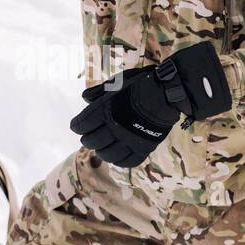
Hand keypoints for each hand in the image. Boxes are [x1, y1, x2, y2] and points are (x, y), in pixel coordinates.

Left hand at [69, 40, 232, 167]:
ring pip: (106, 154)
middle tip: (89, 137)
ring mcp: (129, 139)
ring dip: (101, 151)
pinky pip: (126, 162)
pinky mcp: (143, 148)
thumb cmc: (141, 84)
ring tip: (102, 148)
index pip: (81, 125)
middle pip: (91, 141)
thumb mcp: (117, 82)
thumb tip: (85, 99)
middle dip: (87, 139)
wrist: (168, 92)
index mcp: (105, 110)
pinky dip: (118, 161)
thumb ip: (99, 91)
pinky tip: (116, 155)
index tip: (77, 125)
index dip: (77, 126)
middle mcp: (114, 127)